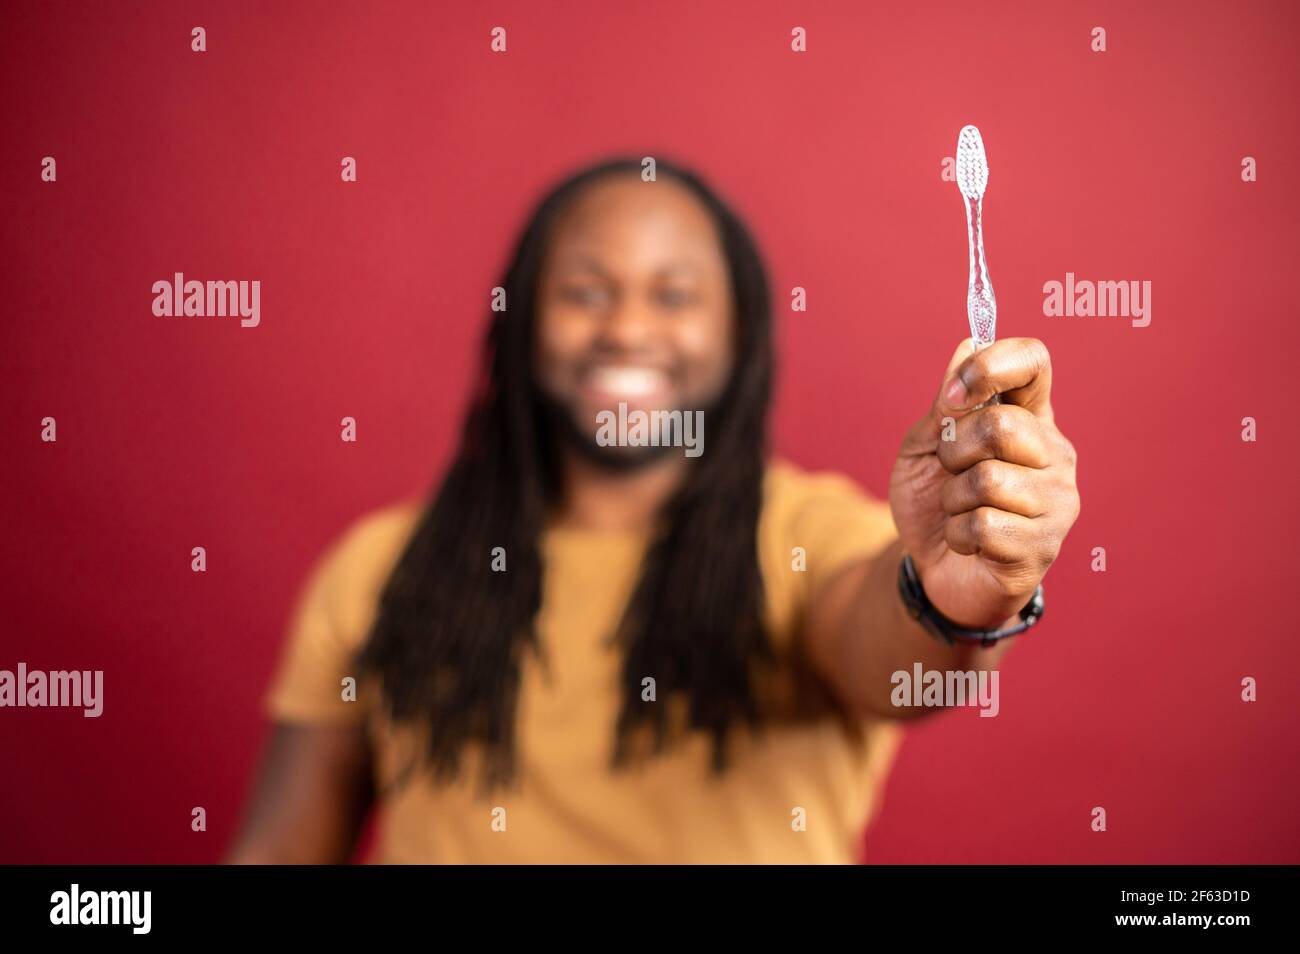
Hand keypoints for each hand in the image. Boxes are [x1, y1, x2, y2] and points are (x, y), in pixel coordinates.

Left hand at [888, 337, 1079, 629]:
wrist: (935, 572)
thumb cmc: (935, 503)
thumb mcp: (925, 446)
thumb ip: (945, 402)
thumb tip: (967, 344)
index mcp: (1029, 416)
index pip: (1033, 361)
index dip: (990, 366)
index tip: (951, 397)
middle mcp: (1054, 453)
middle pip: (1001, 425)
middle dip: (954, 450)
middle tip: (951, 472)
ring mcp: (1057, 501)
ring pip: (988, 480)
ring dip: (952, 499)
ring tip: (961, 511)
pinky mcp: (1044, 546)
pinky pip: (983, 526)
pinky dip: (957, 534)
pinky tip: (969, 542)